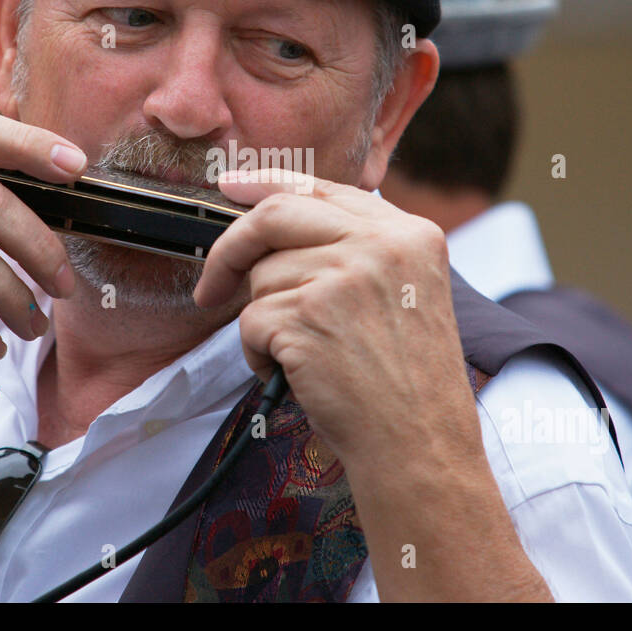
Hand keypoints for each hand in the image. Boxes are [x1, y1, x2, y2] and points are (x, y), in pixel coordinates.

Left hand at [193, 168, 473, 465]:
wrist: (420, 444)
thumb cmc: (407, 383)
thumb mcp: (409, 294)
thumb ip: (361, 250)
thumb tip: (279, 218)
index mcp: (411, 233)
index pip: (325, 188)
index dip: (269, 185)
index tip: (232, 188)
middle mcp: (382, 244)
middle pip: (277, 213)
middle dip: (232, 246)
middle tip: (212, 283)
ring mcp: (344, 276)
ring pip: (262, 276)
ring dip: (265, 322)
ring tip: (304, 356)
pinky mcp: (308, 313)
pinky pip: (252, 320)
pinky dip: (260, 355)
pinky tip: (297, 374)